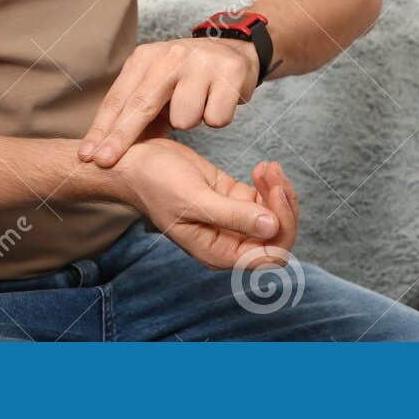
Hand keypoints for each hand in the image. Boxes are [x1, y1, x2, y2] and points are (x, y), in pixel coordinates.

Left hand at [79, 37, 258, 167]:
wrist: (232, 50)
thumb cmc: (185, 77)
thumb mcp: (155, 85)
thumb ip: (135, 111)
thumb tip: (108, 148)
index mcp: (146, 57)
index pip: (119, 98)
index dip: (101, 129)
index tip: (87, 155)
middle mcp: (170, 55)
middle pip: (141, 106)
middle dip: (120, 138)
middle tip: (103, 161)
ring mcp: (200, 62)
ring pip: (185, 120)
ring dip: (190, 122)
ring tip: (197, 105)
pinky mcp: (229, 72)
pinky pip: (216, 119)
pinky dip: (216, 118)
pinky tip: (217, 101)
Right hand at [113, 138, 298, 270]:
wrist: (134, 163)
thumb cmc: (155, 183)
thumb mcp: (193, 199)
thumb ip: (232, 216)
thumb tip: (272, 227)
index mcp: (219, 252)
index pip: (270, 255)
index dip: (282, 226)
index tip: (273, 191)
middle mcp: (229, 241)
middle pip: (278, 237)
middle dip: (284, 206)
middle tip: (273, 173)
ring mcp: (232, 221)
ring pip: (274, 216)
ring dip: (278, 191)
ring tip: (267, 166)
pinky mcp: (232, 199)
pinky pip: (263, 199)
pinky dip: (269, 183)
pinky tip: (262, 166)